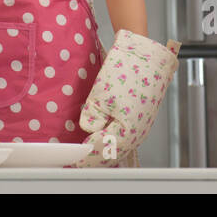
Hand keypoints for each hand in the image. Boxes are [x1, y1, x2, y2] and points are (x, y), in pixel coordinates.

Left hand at [75, 31, 178, 167]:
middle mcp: (137, 135)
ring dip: (103, 152)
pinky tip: (102, 140)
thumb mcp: (100, 96)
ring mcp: (142, 128)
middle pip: (111, 155)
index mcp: (126, 133)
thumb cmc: (126, 72)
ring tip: (87, 154)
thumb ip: (91, 119)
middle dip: (93, 159)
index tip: (70, 161)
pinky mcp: (142, 120)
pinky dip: (113, 143)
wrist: (146, 55)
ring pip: (120, 148)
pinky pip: (126, 139)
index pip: (99, 152)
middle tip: (75, 161)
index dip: (83, 157)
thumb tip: (89, 130)